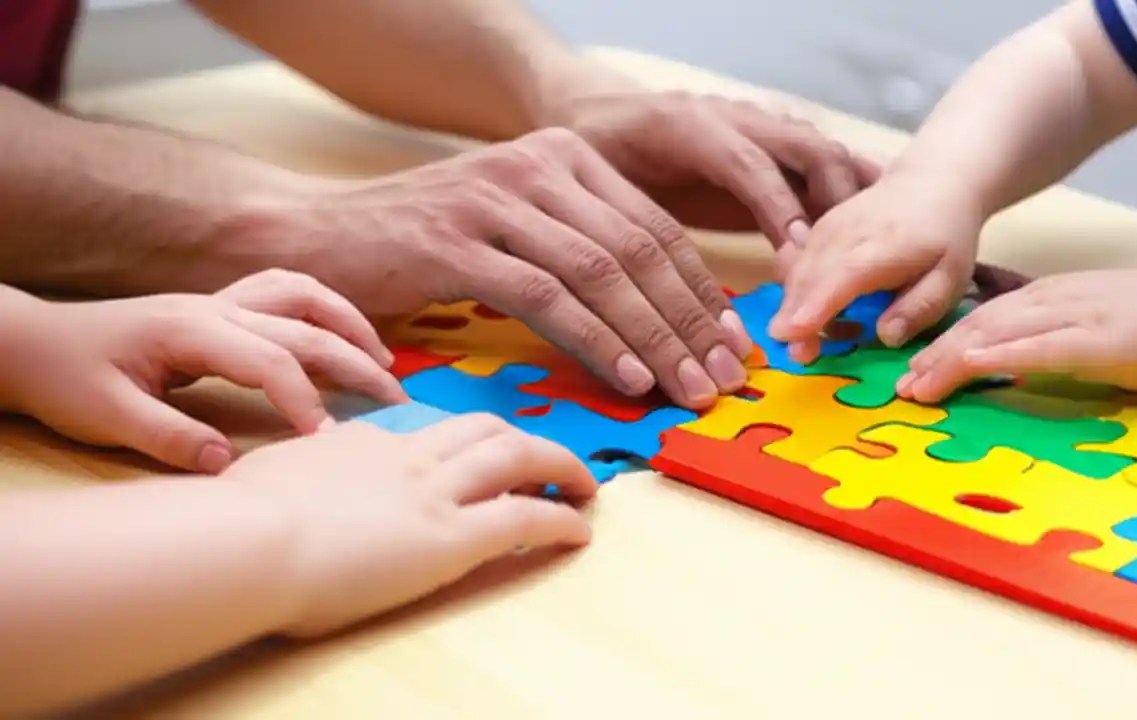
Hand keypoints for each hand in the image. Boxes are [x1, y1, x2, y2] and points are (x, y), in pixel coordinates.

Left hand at [0, 270, 405, 472]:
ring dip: (349, 322)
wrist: (34, 344)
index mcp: (191, 331)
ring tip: (382, 358)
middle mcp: (214, 308)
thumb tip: (227, 464)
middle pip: (303, 325)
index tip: (329, 440)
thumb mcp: (106, 417)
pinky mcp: (218, 307)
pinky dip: (322, 308)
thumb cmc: (68, 380)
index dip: (306, 400)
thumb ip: (169, 438)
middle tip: (396, 398)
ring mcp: (218, 302)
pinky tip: (339, 334)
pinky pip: (284, 291)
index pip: (271, 361)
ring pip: (302, 294)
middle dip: (355, 361)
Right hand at [229, 414, 595, 636]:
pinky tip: (580, 530)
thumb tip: (286, 476)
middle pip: (485, 429)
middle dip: (525, 440)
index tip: (477, 455)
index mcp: (362, 443)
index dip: (461, 443)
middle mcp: (407, 458)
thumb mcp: (267, 476)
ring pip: (518, 457)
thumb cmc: (234, 520)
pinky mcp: (451, 538)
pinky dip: (561, 519)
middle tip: (551, 458)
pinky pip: (525, 518)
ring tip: (585, 484)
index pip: (427, 432)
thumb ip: (294, 471)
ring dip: (560, 466)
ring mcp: (433, 494)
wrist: (245, 541)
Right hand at [285, 128, 754, 410]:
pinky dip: (594, 339)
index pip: (654, 227)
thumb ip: (578, 251)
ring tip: (687, 388)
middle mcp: (535, 166)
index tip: (733, 344)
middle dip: (690, 322)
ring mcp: (494, 199)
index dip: (701, 291)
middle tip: (723, 378)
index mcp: (561, 156)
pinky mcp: (455, 242)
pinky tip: (625, 376)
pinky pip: (545, 295)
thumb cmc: (422, 245)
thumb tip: (654, 314)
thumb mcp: (514, 229)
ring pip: (601, 273)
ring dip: (654, 339)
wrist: (316, 233)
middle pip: (638, 250)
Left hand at [541, 71, 879, 269]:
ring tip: (866, 257)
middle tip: (843, 263)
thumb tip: (644, 270)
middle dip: (835, 204)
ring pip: (826, 156)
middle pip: (810, 149)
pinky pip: (826, 167)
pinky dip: (853, 198)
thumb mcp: (606, 180)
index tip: (799, 253)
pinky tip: (867, 240)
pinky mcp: (778, 152)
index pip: (748, 164)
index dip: (777, 208)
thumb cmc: (602, 154)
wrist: (607, 116)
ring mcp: (766, 130)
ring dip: (852, 204)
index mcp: (692, 124)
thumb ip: (631, 212)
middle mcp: (740, 119)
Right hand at [766, 170, 983, 362]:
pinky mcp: (818, 229)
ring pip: (796, 270)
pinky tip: (801, 311)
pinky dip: (794, 289)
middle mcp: (846, 235)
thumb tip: (885, 337)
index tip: (789, 335)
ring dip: (790, 306)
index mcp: (882, 248)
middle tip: (797, 355)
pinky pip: (796, 262)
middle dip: (794, 318)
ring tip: (796, 339)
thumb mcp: (949, 278)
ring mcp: (827, 228)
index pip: (840, 278)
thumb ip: (919, 308)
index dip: (813, 308)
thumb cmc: (945, 237)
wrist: (932, 182)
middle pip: (809, 278)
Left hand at [895, 268, 1136, 403]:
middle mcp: (1053, 301)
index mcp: (1053, 298)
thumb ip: (1058, 343)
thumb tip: (1023, 366)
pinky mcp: (1095, 340)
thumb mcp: (1097, 329)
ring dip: (949, 361)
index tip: (915, 370)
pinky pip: (1035, 347)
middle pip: (978, 326)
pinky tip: (968, 367)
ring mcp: (1071, 317)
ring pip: (995, 334)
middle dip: (934, 356)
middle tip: (901, 386)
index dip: (944, 344)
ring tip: (917, 387)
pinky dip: (996, 357)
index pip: (985, 319)